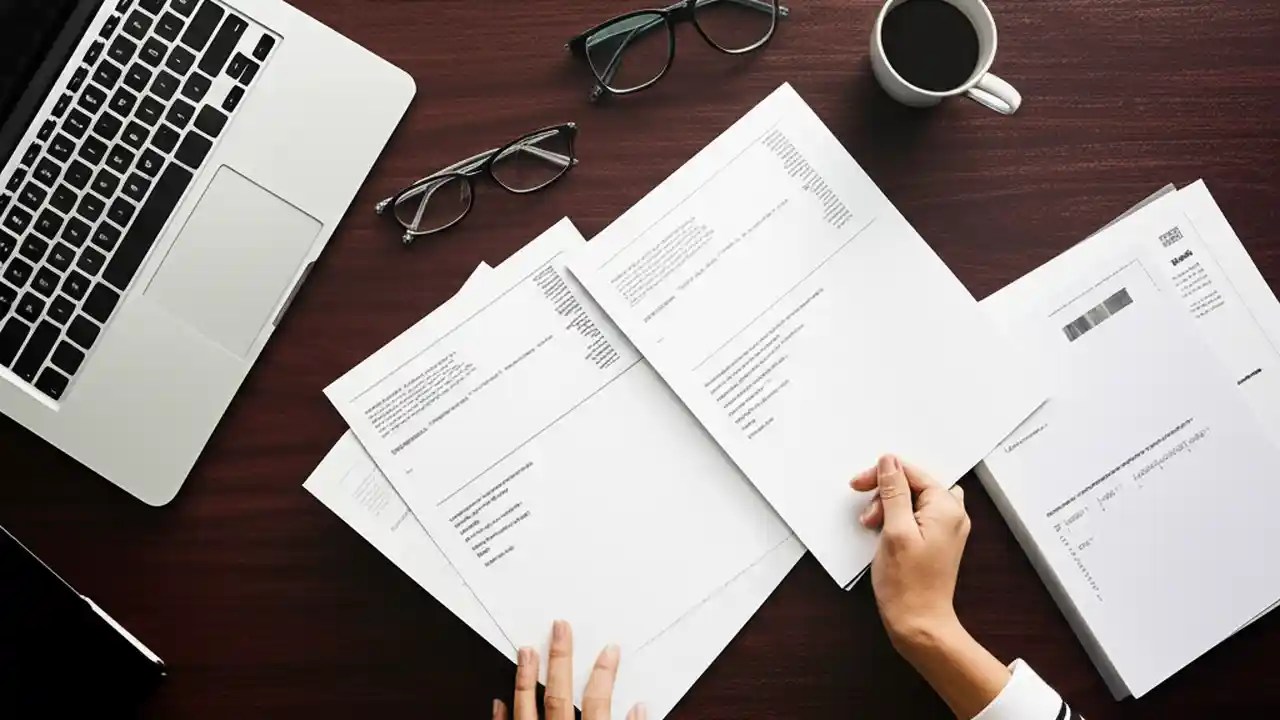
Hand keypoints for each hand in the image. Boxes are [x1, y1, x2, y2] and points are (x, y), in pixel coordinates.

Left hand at [491, 620, 645, 719]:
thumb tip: (641, 708)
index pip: (597, 703)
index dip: (604, 675)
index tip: (610, 649)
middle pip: (558, 697)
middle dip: (560, 660)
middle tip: (560, 628)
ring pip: (526, 710)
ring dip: (526, 679)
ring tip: (525, 651)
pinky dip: (502, 717)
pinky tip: (498, 699)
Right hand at [852, 455, 1009, 718]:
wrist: (919, 624)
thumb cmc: (908, 584)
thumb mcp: (894, 530)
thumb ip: (894, 491)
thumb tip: (889, 461)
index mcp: (947, 508)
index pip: (913, 473)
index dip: (883, 475)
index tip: (858, 485)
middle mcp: (952, 515)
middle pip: (914, 485)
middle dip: (885, 494)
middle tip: (866, 513)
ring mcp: (946, 530)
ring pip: (912, 500)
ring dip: (887, 507)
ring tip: (871, 527)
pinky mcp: (936, 542)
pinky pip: (914, 517)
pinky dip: (895, 520)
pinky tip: (881, 533)